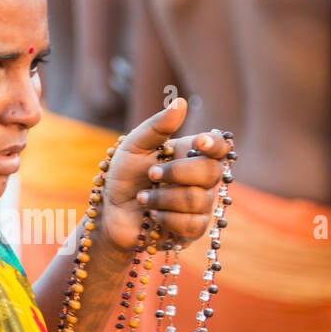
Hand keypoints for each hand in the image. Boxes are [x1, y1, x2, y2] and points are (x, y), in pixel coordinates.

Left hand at [99, 98, 231, 253]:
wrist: (110, 212)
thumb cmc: (123, 176)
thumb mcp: (133, 146)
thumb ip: (157, 126)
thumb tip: (181, 102)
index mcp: (191, 154)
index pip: (220, 146)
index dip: (215, 144)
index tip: (199, 143)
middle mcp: (201, 178)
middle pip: (212, 172)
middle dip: (177, 173)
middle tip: (151, 174)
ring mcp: (200, 204)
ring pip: (198, 199)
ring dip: (163, 198)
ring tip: (143, 198)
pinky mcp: (193, 229)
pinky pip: (192, 224)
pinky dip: (167, 219)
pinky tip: (153, 216)